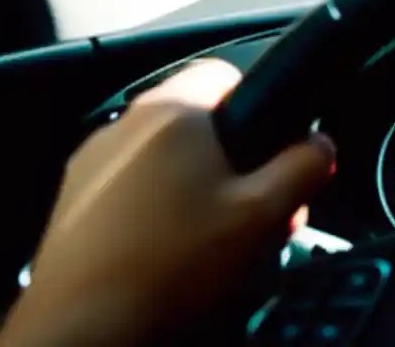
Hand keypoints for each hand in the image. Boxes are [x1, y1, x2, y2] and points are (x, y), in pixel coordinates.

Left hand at [0, 60, 335, 346]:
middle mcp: (124, 125)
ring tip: (215, 242)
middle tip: (257, 212)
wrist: (85, 330)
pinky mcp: (74, 204)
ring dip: (196, 188)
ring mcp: (91, 164)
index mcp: (171, 110)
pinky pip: (131, 191)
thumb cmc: (170, 266)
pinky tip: (172, 256)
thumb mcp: (263, 215)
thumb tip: (320, 146)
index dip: (262, 109)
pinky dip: (157, 213)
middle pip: (198, 124)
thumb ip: (304, 167)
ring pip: (164, 160)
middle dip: (235, 162)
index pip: (227, 73)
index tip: (275, 153)